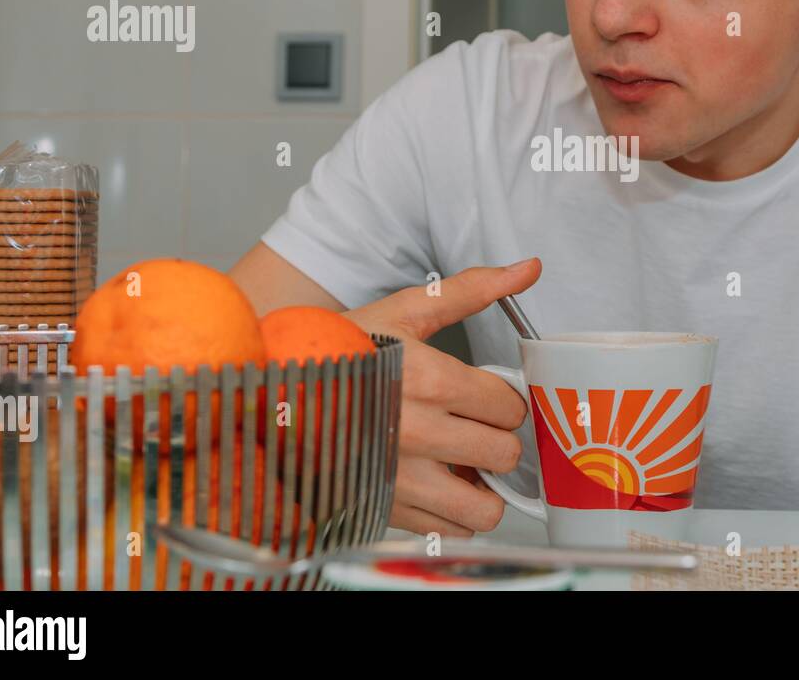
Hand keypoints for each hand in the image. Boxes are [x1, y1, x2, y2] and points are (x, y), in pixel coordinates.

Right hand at [342, 258, 540, 536]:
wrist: (270, 387)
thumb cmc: (337, 349)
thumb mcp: (404, 310)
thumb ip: (471, 290)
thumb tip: (528, 269)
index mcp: (430, 381)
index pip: (509, 407)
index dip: (502, 400)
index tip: (485, 397)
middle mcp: (417, 434)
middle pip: (504, 454)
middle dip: (496, 439)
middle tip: (475, 427)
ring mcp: (399, 478)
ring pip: (483, 507)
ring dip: (481, 486)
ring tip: (463, 463)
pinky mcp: (383, 509)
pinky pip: (446, 530)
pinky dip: (450, 513)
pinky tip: (435, 484)